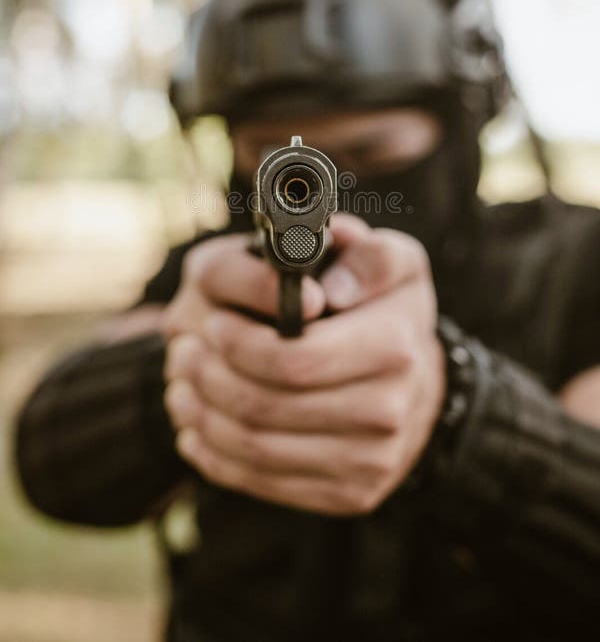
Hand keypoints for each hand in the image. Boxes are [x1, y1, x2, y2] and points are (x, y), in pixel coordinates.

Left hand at [163, 215, 445, 515]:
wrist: (417, 385)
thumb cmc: (386, 312)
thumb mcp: (390, 261)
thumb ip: (366, 256)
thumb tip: (329, 290)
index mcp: (393, 347)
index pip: (294, 359)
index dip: (240, 344)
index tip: (213, 323)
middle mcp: (388, 411)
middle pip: (266, 407)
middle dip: (210, 377)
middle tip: (184, 351)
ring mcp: (370, 461)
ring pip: (256, 448)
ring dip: (203, 415)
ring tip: (182, 383)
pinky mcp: (349, 494)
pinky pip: (263, 482)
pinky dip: (216, 454)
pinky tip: (196, 427)